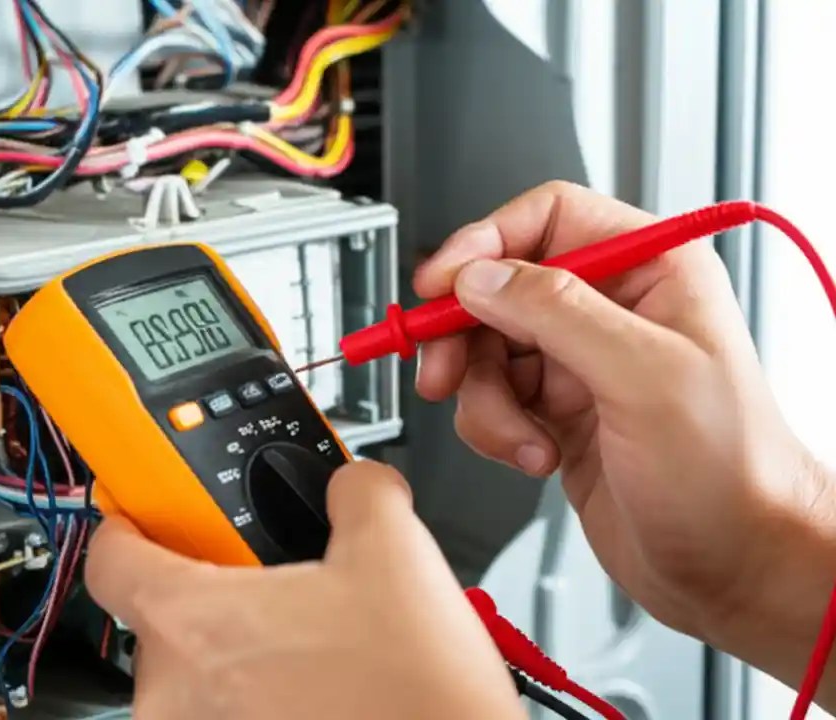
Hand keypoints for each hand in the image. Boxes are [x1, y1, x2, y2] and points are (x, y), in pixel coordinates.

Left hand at [84, 461, 525, 719]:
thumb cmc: (414, 698)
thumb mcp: (396, 553)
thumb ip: (356, 491)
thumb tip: (354, 484)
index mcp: (193, 624)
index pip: (109, 557)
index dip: (131, 521)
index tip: (151, 511)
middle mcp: (175, 695)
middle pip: (160, 614)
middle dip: (213, 589)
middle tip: (274, 581)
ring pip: (195, 671)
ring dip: (240, 647)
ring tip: (311, 640)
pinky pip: (224, 711)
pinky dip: (258, 693)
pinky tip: (318, 684)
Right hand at [414, 181, 835, 699]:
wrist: (736, 568)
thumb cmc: (732, 475)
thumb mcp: (646, 377)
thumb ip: (558, 312)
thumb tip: (481, 277)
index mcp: (652, 272)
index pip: (548, 219)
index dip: (484, 244)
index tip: (440, 285)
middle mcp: (614, 310)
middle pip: (500, 286)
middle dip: (465, 333)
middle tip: (445, 370)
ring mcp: (582, 362)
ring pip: (486, 348)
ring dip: (485, 398)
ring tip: (519, 436)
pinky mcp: (558, 413)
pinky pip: (492, 400)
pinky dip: (496, 430)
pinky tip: (534, 455)